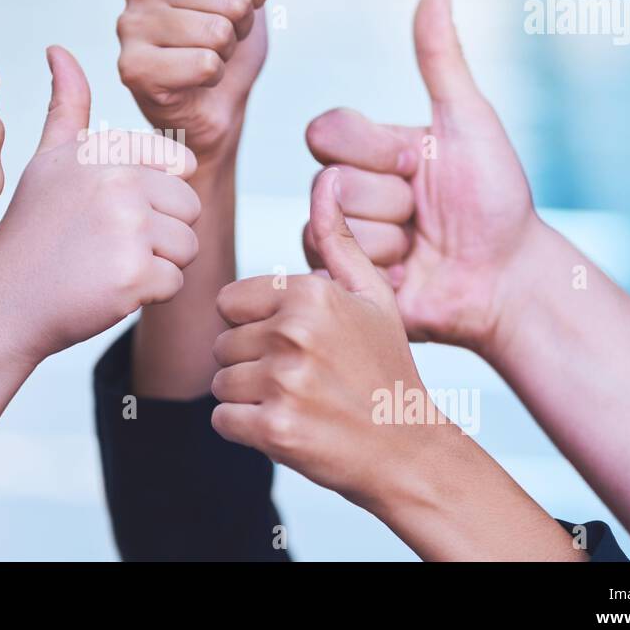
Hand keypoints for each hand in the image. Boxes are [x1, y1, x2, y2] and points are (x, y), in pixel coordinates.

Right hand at [0, 46, 201, 361]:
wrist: (4, 304)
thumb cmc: (33, 234)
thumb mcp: (48, 161)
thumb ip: (67, 105)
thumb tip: (59, 49)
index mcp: (104, 150)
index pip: (180, 166)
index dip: (154, 196)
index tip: (111, 211)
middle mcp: (116, 181)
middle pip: (189, 207)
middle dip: (160, 234)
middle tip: (106, 245)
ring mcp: (127, 228)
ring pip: (187, 246)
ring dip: (157, 265)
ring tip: (106, 265)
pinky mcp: (135, 274)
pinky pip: (176, 283)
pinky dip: (148, 295)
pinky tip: (106, 289)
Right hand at [116, 0, 268, 161]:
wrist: (210, 109)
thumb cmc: (223, 44)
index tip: (236, 10)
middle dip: (240, 27)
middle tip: (219, 41)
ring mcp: (129, 24)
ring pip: (219, 30)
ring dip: (225, 53)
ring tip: (205, 59)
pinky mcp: (130, 67)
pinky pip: (204, 63)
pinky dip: (210, 79)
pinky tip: (191, 82)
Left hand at [212, 168, 434, 508]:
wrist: (409, 450)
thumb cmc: (387, 369)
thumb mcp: (373, 296)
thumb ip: (338, 241)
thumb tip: (325, 180)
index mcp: (311, 293)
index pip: (229, 303)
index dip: (255, 325)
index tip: (295, 344)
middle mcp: (294, 331)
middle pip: (222, 343)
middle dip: (251, 363)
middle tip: (302, 379)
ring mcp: (284, 381)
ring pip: (221, 382)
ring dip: (248, 397)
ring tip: (299, 402)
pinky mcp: (274, 427)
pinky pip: (222, 419)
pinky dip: (244, 429)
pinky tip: (288, 427)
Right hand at [303, 0, 539, 354]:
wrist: (507, 276)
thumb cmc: (496, 199)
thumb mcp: (469, 123)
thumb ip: (440, 59)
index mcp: (366, 148)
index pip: (327, 132)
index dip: (377, 151)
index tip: (418, 163)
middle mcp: (343, 190)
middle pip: (331, 184)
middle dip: (392, 202)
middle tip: (426, 215)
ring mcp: (338, 236)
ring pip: (332, 228)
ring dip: (391, 242)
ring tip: (419, 248)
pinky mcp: (339, 280)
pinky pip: (333, 267)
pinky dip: (380, 272)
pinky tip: (405, 276)